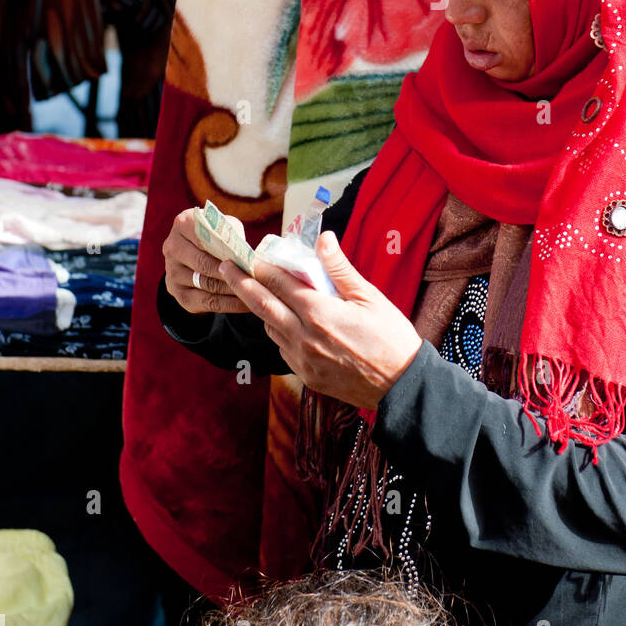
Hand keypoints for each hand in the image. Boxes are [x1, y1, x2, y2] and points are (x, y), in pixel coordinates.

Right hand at [162, 208, 251, 315]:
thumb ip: (231, 235)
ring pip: (206, 284)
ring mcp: (172, 273)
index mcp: (183, 224)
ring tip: (255, 292)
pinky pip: (206, 302)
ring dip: (233, 290)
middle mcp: (172, 248)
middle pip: (204, 263)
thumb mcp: (224, 228)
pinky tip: (245, 304)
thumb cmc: (216, 237)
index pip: (205, 238)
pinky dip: (229, 304)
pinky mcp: (178, 294)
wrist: (197, 253)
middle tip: (254, 278)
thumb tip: (246, 255)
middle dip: (231, 272)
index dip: (227, 250)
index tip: (248, 259)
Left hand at [217, 231, 422, 409]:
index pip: (281, 284)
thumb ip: (340, 269)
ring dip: (261, 308)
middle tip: (225, 267)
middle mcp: (304, 337)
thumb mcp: (369, 297)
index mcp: (320, 313)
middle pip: (263, 305)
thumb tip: (324, 239)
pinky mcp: (305, 375)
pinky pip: (282, 348)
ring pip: (271, 327)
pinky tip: (283, 321)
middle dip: (241, 284)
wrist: (400, 386)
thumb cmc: (390, 337)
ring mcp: (302, 359)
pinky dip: (278, 330)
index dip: (263, 267)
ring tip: (255, 291)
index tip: (250, 254)